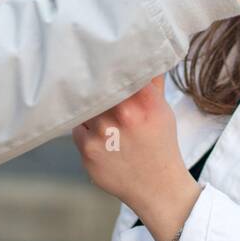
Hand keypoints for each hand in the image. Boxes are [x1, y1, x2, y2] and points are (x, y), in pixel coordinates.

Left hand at [72, 76, 202, 240]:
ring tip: (103, 118)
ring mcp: (102, 133)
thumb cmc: (160, 145)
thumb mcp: (162, 110)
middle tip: (92, 82)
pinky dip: (86, 131)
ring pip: (85, 107)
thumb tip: (144, 53)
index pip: (118, 72)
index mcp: (144, 102)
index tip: (102, 62)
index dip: (108, 66)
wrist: (158, 187)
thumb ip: (151, 83)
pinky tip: (100, 139)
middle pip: (97, 86)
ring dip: (90, 110)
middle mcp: (122, 115)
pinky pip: (77, 129)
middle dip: (96, 86)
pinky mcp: (87, 150)